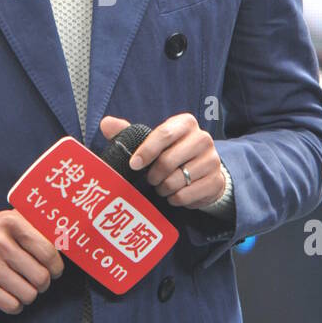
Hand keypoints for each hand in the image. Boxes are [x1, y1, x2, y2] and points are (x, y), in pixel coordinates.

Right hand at [0, 210, 64, 313]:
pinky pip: (12, 305)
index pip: (48, 251)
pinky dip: (14, 305)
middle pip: (41, 277)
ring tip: (19, 286)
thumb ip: (37, 226)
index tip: (55, 270)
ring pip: (29, 294)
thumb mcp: (11, 222)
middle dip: (42, 283)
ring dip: (28, 295)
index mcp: (10, 222)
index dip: (56, 266)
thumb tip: (68, 237)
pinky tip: (7, 295)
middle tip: (35, 280)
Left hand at [99, 112, 226, 210]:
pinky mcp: (216, 181)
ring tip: (162, 186)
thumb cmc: (172, 153)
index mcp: (185, 123)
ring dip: (163, 188)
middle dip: (153, 175)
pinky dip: (175, 199)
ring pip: (177, 180)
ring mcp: (212, 160)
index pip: (163, 134)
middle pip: (168, 160)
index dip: (146, 151)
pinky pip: (187, 195)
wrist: (204, 172)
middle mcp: (203, 138)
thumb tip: (105, 123)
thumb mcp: (152, 140)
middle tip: (150, 179)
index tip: (134, 164)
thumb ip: (129, 132)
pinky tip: (174, 194)